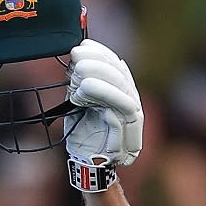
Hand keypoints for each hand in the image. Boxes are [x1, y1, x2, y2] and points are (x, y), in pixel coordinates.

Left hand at [65, 39, 142, 168]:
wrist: (87, 161)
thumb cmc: (83, 130)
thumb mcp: (78, 99)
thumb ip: (80, 81)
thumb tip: (75, 56)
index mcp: (121, 91)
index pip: (116, 65)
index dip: (101, 53)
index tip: (81, 45)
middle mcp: (130, 101)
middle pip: (120, 75)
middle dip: (98, 62)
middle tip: (76, 57)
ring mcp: (131, 118)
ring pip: (123, 92)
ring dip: (100, 80)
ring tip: (78, 74)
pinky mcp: (126, 135)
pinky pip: (119, 115)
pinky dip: (103, 100)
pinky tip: (83, 93)